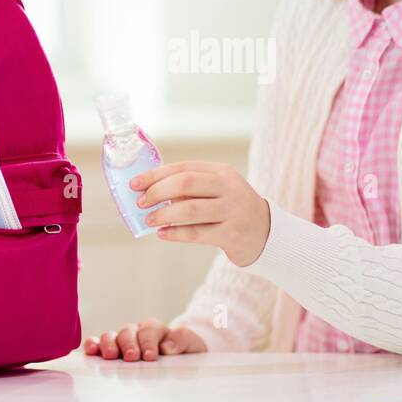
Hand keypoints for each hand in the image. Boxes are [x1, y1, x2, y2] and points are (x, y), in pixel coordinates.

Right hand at [83, 319, 207, 360]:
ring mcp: (122, 340)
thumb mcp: (192, 346)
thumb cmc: (184, 353)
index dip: (149, 342)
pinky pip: (98, 344)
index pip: (149, 330)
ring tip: (110, 356)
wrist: (182, 358)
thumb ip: (183, 341)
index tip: (151, 356)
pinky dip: (92, 345)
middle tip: (131, 357)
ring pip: (111, 335)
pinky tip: (91, 352)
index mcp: (157, 329)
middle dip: (129, 344)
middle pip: (128, 332)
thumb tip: (167, 346)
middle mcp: (136, 332)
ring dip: (109, 344)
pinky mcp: (111, 349)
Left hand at [130, 160, 270, 266]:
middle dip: (158, 192)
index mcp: (222, 172)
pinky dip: (176, 233)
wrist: (266, 233)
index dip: (156, 175)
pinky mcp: (232, 233)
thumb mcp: (217, 191)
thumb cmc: (231, 209)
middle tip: (142, 203)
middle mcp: (229, 187)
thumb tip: (151, 192)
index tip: (135, 184)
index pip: (184, 167)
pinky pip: (197, 233)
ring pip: (190, 209)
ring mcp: (233, 210)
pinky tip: (163, 234)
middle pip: (186, 183)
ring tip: (150, 220)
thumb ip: (190, 189)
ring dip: (164, 215)